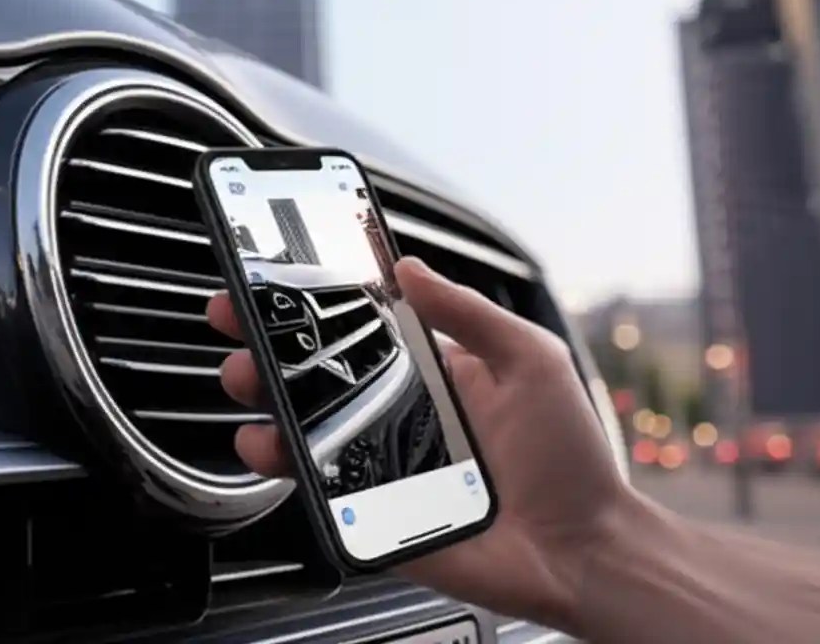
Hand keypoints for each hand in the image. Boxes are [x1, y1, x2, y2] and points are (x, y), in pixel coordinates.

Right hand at [206, 257, 631, 630]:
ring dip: (263, 400)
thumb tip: (408, 268)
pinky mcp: (372, 512)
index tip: (276, 278)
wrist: (581, 550)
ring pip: (304, 429)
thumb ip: (470, 312)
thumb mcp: (529, 360)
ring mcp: (380, 464)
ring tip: (244, 379)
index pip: (362, 330)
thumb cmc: (570, 458)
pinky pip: (315, 487)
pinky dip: (282, 465)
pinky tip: (267, 443)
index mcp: (433, 372)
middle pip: (318, 376)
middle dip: (269, 346)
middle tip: (238, 321)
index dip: (316, 304)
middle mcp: (398, 415)